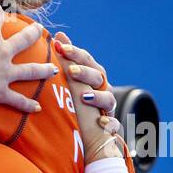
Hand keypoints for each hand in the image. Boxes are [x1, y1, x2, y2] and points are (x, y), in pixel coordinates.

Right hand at [0, 2, 59, 111]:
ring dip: (43, 69)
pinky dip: (27, 105)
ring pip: (29, 70)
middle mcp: (2, 52)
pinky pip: (17, 99)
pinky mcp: (0, 92)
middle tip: (39, 30)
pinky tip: (37, 108)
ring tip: (53, 69)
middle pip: (23, 40)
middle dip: (32, 33)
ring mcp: (4, 73)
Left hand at [53, 32, 122, 161]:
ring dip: (96, 97)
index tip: (60, 46)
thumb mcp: (73, 83)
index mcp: (93, 78)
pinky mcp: (110, 126)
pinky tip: (100, 122)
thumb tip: (59, 37)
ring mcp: (108, 107)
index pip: (87, 61)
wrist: (92, 135)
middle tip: (70, 71)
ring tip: (83, 96)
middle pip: (98, 77)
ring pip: (108, 99)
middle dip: (85, 73)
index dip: (76, 53)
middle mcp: (103, 90)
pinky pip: (113, 124)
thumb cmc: (79, 104)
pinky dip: (108, 123)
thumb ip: (68, 62)